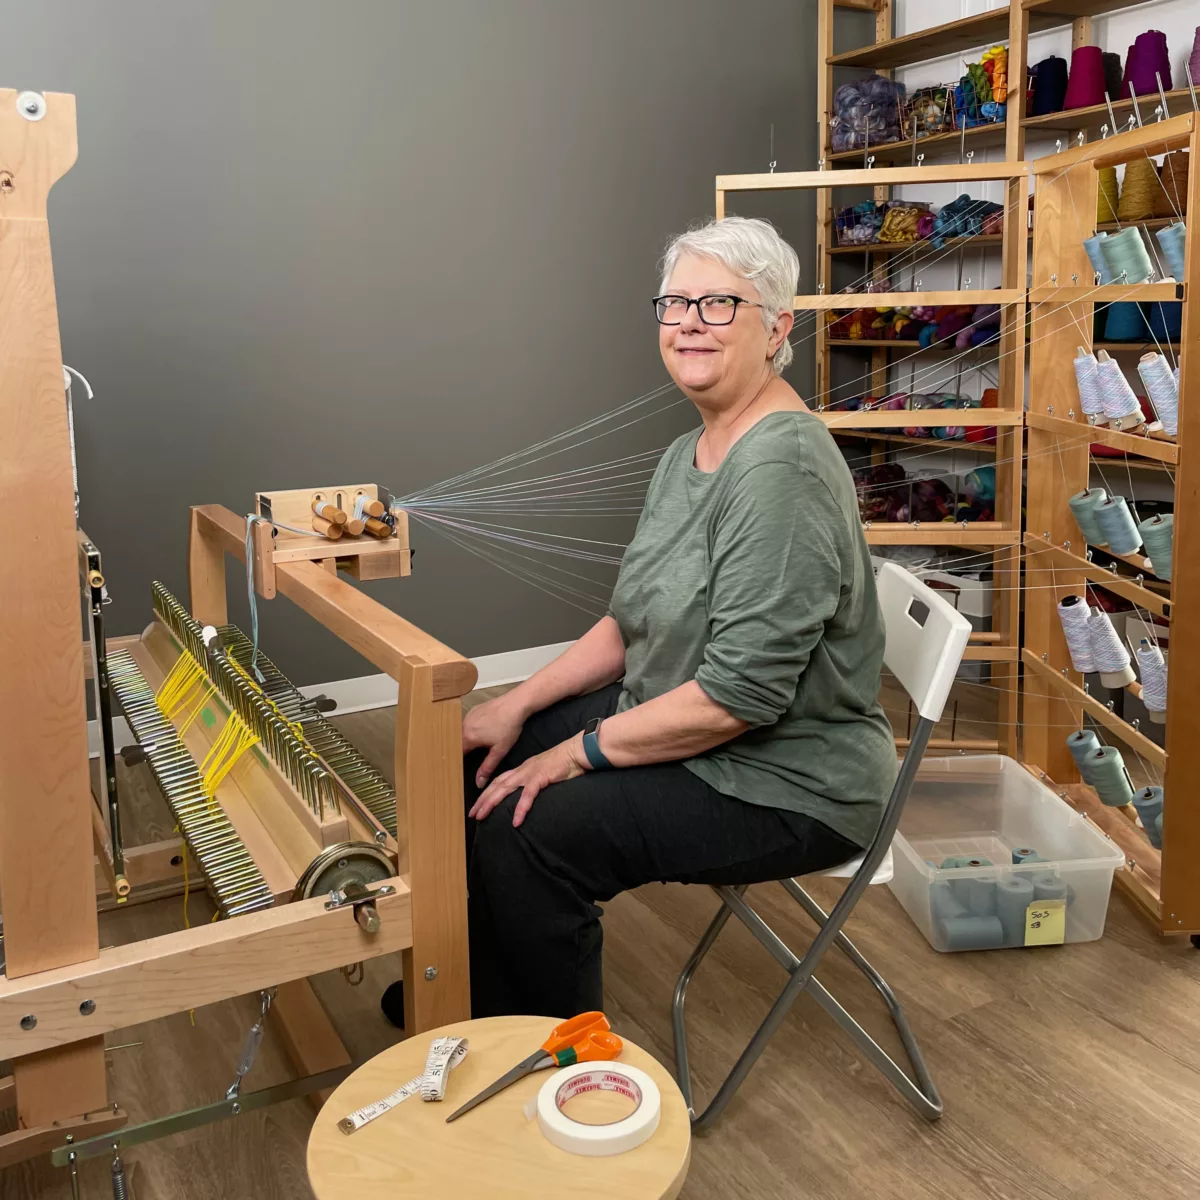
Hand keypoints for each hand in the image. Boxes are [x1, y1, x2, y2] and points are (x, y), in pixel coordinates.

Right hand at [462, 693, 527, 787]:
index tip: (459, 768)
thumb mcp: (499, 750)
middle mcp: (463, 725)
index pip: (456, 754)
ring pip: (461, 732)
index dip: (457, 762)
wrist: (515, 704)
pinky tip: (478, 732)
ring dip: (464, 739)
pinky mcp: (473, 709)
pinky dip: (468, 729)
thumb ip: (487, 767)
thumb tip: (478, 783)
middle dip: (460, 751)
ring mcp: (467, 715)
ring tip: (472, 746)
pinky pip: (466, 723)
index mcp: (468, 737)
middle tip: (466, 759)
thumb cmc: (508, 727)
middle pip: (457, 742)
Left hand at [470, 736, 588, 826]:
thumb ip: (534, 782)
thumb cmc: (564, 763)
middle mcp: (522, 770)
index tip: (476, 806)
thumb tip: (527, 795)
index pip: (499, 781)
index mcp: (522, 769)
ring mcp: (530, 773)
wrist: (578, 751)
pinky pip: (528, 795)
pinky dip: (521, 808)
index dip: (486, 793)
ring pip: (505, 788)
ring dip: (492, 803)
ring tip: (482, 816)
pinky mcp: (541, 777)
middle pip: (497, 785)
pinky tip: (516, 821)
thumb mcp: (544, 773)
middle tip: (472, 814)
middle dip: (483, 800)